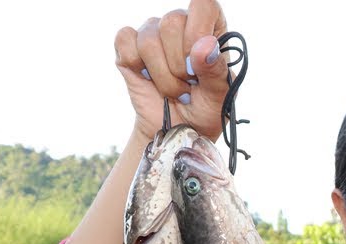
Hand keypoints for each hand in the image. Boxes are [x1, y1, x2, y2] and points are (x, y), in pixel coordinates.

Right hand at [114, 0, 232, 142]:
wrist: (179, 130)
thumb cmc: (205, 109)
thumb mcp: (220, 95)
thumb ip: (216, 70)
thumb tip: (203, 46)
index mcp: (209, 27)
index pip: (203, 5)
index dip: (198, 31)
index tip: (197, 62)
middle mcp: (180, 24)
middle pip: (172, 22)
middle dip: (179, 65)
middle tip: (188, 85)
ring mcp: (153, 33)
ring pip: (149, 40)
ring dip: (162, 76)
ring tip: (174, 90)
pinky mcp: (129, 46)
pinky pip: (125, 43)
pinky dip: (137, 67)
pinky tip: (149, 79)